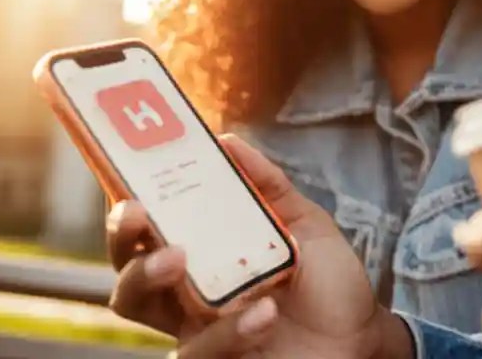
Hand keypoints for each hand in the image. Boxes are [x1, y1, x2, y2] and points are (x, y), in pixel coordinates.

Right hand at [106, 134, 412, 357]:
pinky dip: (228, 331)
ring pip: (139, 309)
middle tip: (138, 214)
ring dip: (150, 277)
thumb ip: (267, 185)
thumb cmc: (327, 281)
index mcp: (203, 255)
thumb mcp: (304, 223)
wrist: (360, 333)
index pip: (148, 232)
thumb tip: (227, 142)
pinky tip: (264, 312)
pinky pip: (196, 351)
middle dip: (121, 239)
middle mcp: (188, 293)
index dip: (126, 208)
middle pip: (126, 270)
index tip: (129, 179)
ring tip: (182, 258)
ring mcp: (197, 328)